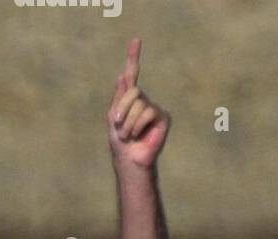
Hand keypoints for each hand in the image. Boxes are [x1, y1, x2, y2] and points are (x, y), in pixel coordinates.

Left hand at [108, 39, 169, 168]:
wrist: (128, 158)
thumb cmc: (120, 141)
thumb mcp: (114, 116)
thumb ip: (119, 96)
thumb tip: (122, 74)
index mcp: (130, 98)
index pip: (132, 74)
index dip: (133, 57)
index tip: (136, 40)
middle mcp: (143, 100)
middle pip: (132, 91)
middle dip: (122, 109)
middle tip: (119, 125)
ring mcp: (154, 108)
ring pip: (139, 104)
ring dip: (128, 122)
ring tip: (128, 134)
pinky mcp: (163, 117)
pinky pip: (148, 112)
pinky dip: (138, 125)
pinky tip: (138, 135)